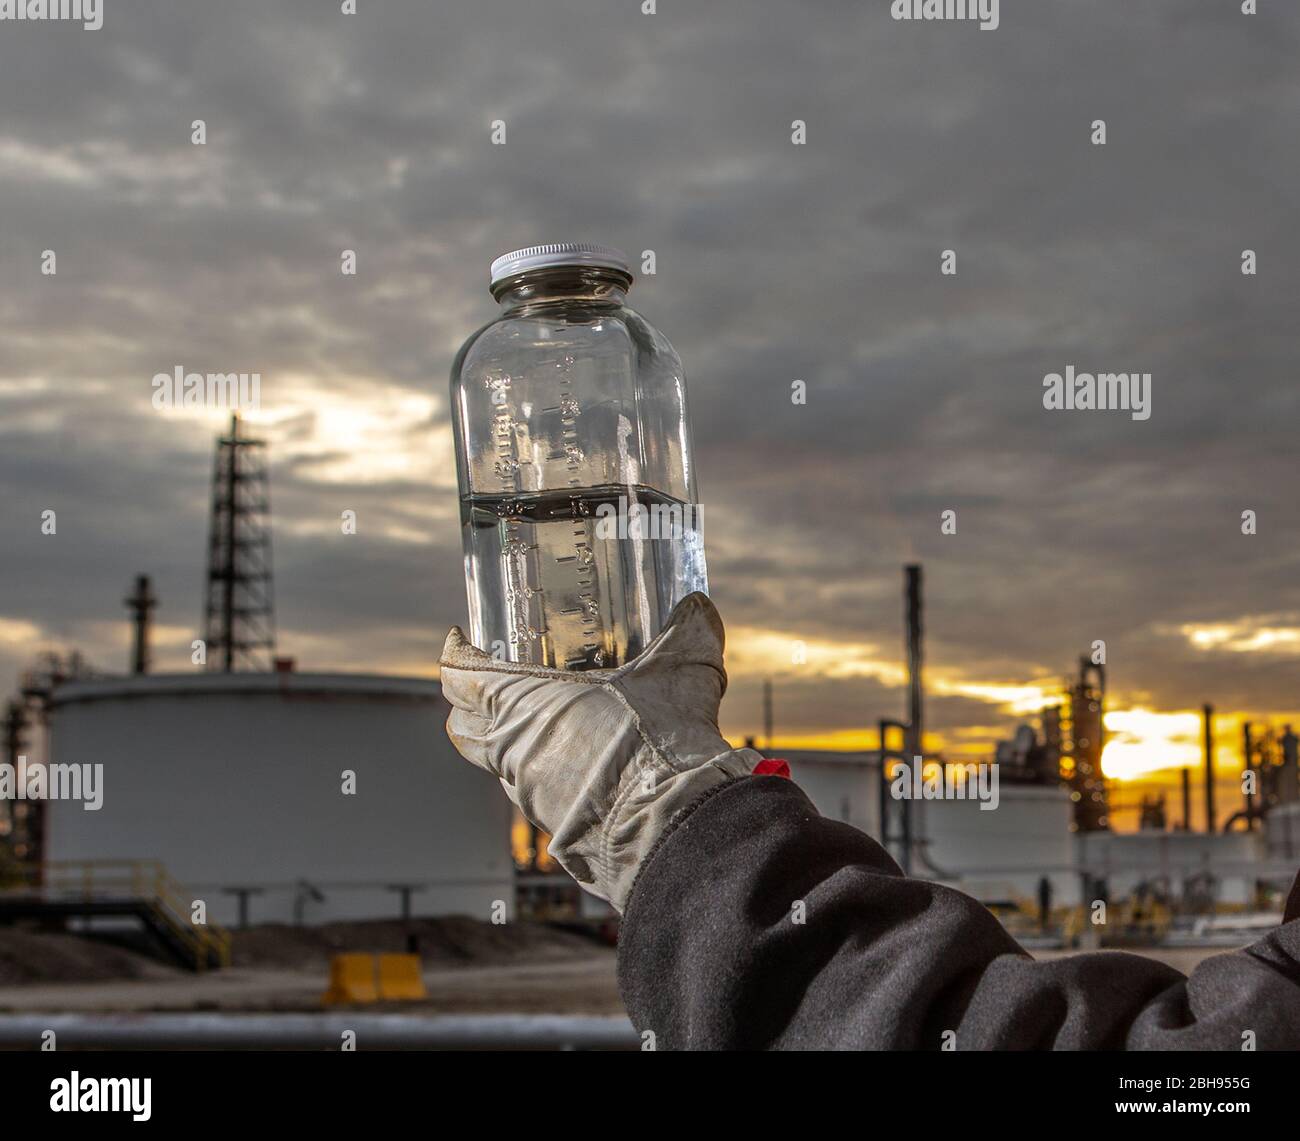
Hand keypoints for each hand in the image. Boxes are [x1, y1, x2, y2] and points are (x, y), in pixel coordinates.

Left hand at [439, 592, 758, 910]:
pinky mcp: (553, 827)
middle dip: (470, 703)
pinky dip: (544, 773)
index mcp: (520, 705)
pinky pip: (532, 793)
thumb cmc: (660, 743)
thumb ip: (687, 630)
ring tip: (545, 721)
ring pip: (497, 763)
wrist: (675, 828)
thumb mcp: (680, 669)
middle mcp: (511, 753)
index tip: (460, 639)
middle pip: (463, 725)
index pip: (459, 676)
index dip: (455, 654)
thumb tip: (697, 606)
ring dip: (509, 741)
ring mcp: (528, 796)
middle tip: (492, 682)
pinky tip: (580, 762)